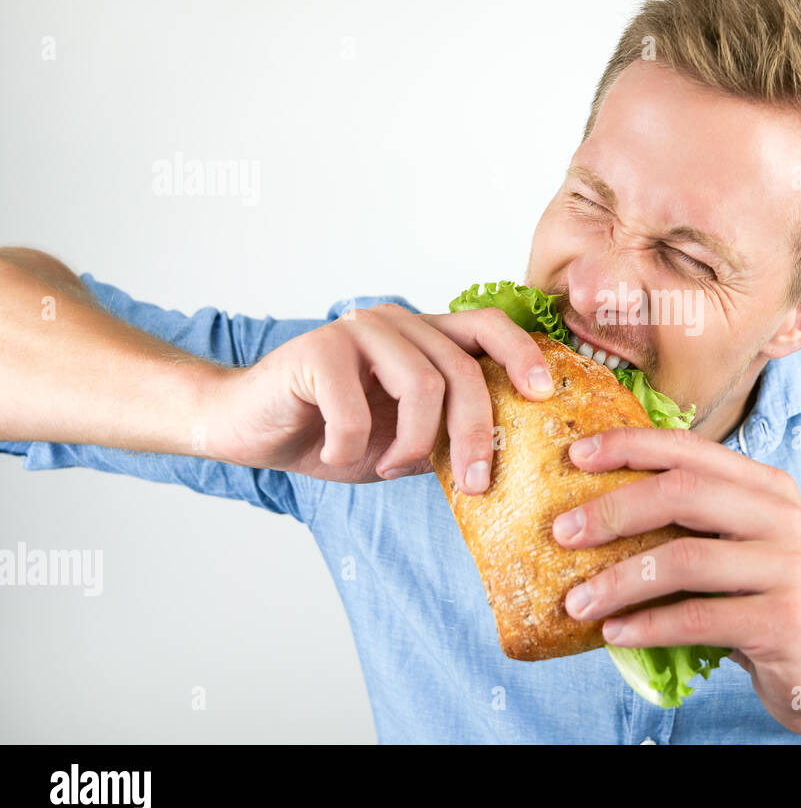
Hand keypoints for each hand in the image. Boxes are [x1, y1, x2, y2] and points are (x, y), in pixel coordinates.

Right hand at [203, 304, 554, 485]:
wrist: (248, 429)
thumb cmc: (330, 432)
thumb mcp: (402, 443)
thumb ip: (446, 437)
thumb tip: (507, 459)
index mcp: (424, 337)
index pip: (488, 326)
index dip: (523, 354)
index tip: (545, 395)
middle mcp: (397, 322)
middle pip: (463, 368)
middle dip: (476, 432)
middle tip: (475, 484)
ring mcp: (357, 330)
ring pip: (421, 384)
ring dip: (412, 443)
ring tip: (390, 467)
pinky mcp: (317, 350)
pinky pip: (357, 409)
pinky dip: (352, 446)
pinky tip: (336, 453)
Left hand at [551, 426, 800, 739]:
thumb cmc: (766, 604)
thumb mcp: (737, 548)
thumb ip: (690, 521)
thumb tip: (592, 506)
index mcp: (767, 486)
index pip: (690, 449)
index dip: (628, 445)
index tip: (575, 455)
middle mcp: (783, 516)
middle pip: (683, 493)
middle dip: (613, 510)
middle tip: (561, 532)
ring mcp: (789, 566)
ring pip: (685, 558)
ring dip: (619, 580)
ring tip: (576, 601)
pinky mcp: (785, 619)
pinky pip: (698, 617)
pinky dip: (648, 626)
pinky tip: (614, 633)